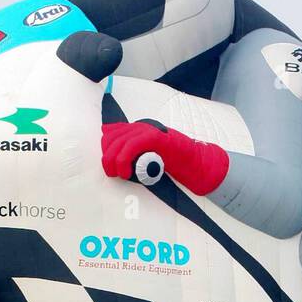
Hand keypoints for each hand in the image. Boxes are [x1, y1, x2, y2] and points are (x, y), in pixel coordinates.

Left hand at [101, 120, 228, 195]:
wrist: (195, 162)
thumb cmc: (172, 163)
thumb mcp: (147, 157)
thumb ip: (133, 152)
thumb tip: (113, 153)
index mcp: (137, 129)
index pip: (109, 134)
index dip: (106, 152)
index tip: (111, 168)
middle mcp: (140, 126)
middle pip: (110, 138)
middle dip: (107, 158)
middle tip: (114, 174)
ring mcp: (147, 130)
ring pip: (118, 143)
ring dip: (114, 162)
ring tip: (121, 174)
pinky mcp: (154, 137)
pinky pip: (131, 146)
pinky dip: (124, 161)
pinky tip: (127, 172)